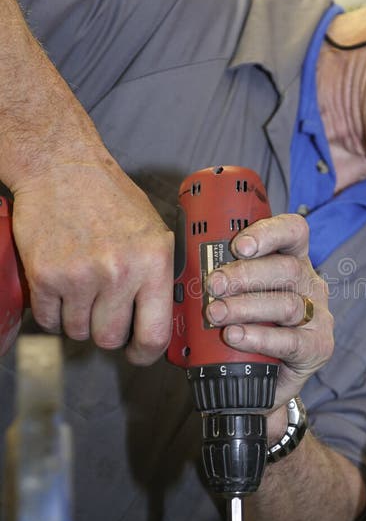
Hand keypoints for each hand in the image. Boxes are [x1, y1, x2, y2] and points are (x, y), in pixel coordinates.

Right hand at [12, 155, 173, 365]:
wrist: (61, 167)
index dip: (146, 353)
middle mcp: (119, 271)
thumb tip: (165, 316)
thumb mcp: (153, 231)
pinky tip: (60, 289)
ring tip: (81, 292)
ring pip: (78, 331)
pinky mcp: (45, 275)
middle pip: (110, 338)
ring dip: (78, 321)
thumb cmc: (109, 197)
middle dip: (107, 333)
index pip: (154, 332)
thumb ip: (158, 274)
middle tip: (104, 313)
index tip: (139, 353)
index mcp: (153, 262)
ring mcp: (80, 275)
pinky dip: (52, 312)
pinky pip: (49, 320)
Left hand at [204, 213, 332, 415]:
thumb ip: (220, 282)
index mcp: (292, 262)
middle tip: (213, 285)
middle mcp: (310, 285)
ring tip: (216, 314)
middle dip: (245, 274)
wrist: (259, 386)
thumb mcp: (234, 300)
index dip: (268, 232)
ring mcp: (318, 317)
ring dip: (246, 307)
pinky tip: (236, 337)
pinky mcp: (318, 348)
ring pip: (287, 304)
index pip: (293, 233)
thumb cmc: (246, 334)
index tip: (238, 245)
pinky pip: (290, 340)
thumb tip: (182, 269)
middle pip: (287, 269)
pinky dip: (259, 337)